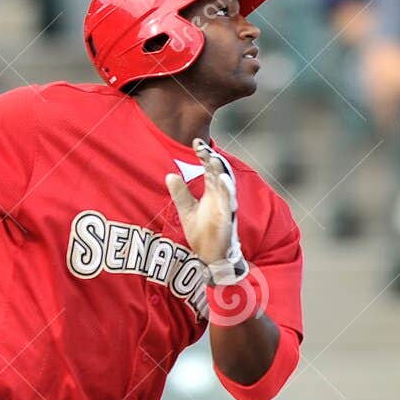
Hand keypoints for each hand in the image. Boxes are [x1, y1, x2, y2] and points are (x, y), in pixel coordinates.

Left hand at [165, 138, 248, 284]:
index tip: (196, 141)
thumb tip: (169, 175)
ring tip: (214, 158)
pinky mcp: (229, 219)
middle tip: (203, 145)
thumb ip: (180, 194)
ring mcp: (226, 207)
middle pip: (218, 172)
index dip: (204, 154)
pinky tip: (222, 179)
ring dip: (221, 170)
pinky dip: (227, 190)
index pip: (209, 168)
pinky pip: (230, 202)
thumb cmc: (203, 234)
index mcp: (212, 192)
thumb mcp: (186, 211)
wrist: (211, 257)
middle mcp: (221, 197)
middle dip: (212, 158)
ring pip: (226, 185)